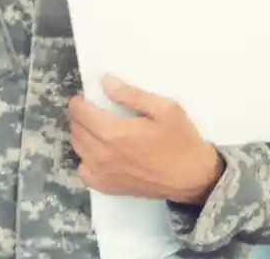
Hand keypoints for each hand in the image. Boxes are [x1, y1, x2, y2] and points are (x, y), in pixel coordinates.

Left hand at [67, 75, 225, 204]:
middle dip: (80, 116)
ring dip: (82, 134)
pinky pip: (83, 170)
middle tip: (93, 111)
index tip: (86, 98)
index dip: (79, 102)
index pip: (79, 112)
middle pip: (76, 129)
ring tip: (97, 129)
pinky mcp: (107, 187)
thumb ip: (131, 94)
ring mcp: (103, 173)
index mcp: (114, 133)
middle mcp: (102, 154)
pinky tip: (99, 153)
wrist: (193, 178)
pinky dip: (86, 159)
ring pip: (77, 148)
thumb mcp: (164, 109)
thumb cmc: (181, 141)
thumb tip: (105, 81)